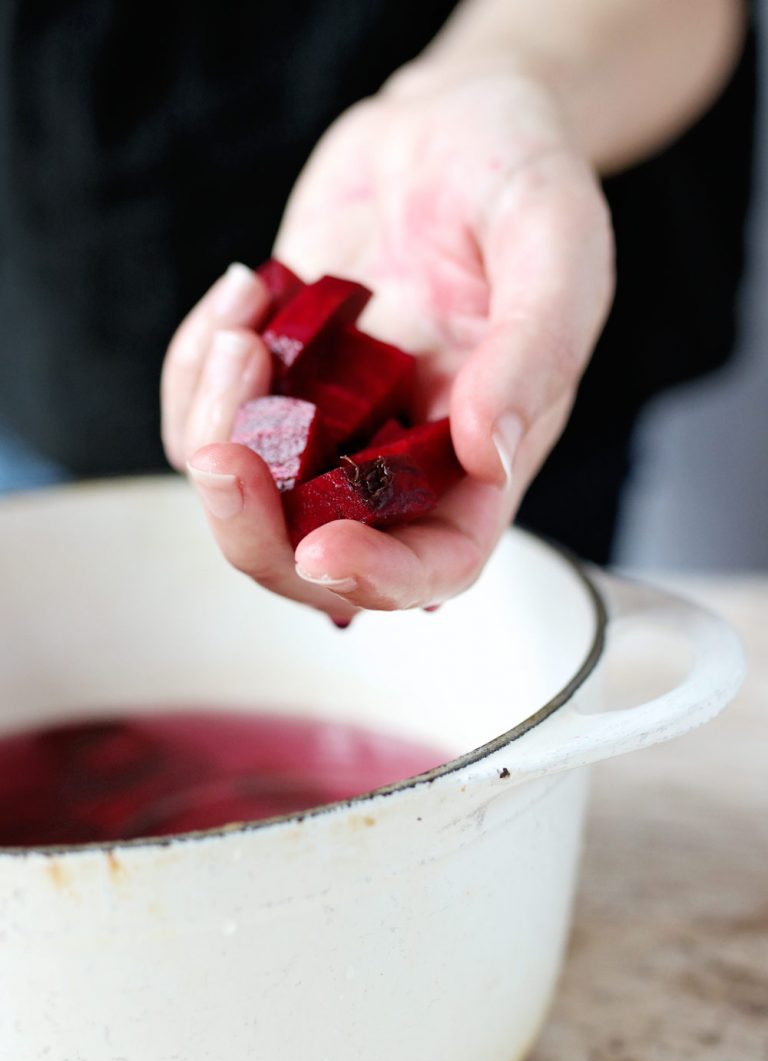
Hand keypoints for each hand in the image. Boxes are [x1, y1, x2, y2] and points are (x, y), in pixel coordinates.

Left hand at [162, 64, 613, 618]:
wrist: (453, 125)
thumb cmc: (520, 178)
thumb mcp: (553, 242)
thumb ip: (532, 348)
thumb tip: (485, 453)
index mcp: (480, 454)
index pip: (437, 563)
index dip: (381, 578)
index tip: (323, 549)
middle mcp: (400, 457)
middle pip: (314, 559)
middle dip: (255, 530)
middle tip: (225, 453)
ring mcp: (329, 423)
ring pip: (245, 498)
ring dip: (216, 426)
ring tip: (245, 319)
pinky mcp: (275, 380)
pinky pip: (205, 420)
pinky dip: (196, 370)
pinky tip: (241, 294)